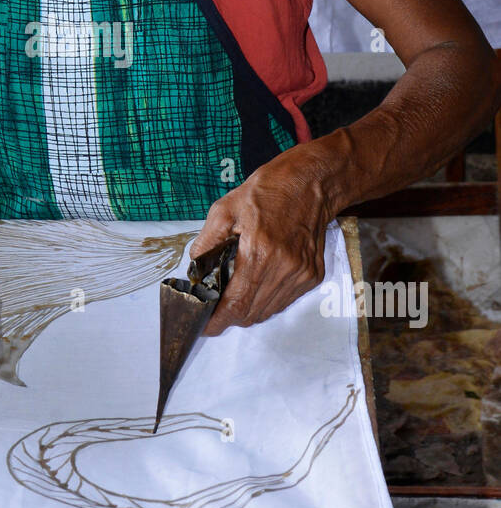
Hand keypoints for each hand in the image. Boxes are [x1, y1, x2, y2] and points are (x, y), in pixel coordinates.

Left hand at [189, 147, 332, 335]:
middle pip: (251, 313)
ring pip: (267, 311)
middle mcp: (283, 268)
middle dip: (229, 317)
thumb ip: (207, 241)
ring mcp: (300, 274)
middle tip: (213, 308)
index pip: (236, 303)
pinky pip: (284, 301)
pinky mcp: (312, 275)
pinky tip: (257, 282)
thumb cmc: (267, 191)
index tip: (203, 325)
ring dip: (247, 309)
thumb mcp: (225, 208)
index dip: (217, 321)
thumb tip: (194, 268)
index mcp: (259, 251)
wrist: (310, 182)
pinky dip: (266, 299)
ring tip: (234, 294)